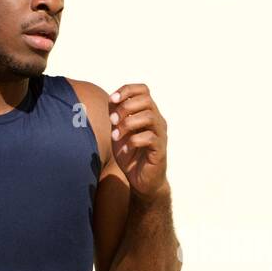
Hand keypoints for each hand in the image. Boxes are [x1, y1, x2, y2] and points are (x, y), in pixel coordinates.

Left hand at [109, 83, 169, 200]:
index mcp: (148, 113)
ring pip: (149, 116)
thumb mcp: (119, 132)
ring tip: (116, 135)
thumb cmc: (130, 155)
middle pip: (146, 100)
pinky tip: (125, 148)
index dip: (127, 90)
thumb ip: (116, 116)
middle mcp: (157, 121)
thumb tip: (111, 100)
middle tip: (112, 120)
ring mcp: (160, 135)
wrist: (141, 181)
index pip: (143, 90)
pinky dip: (133, 140)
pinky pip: (149, 138)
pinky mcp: (160, 150)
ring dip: (128, 123)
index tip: (111, 100)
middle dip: (125, 107)